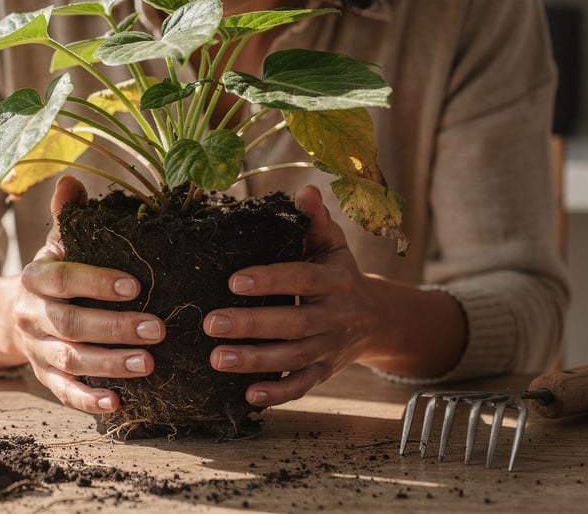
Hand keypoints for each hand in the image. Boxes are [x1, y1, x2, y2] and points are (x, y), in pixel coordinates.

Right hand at [13, 175, 167, 413]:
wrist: (12, 315)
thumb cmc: (53, 273)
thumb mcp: (57, 243)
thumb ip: (68, 216)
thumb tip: (71, 179)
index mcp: (35, 277)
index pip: (63, 278)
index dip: (96, 282)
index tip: (136, 286)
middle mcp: (30, 314)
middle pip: (69, 323)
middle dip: (113, 328)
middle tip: (157, 330)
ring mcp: (35, 348)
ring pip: (69, 360)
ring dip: (108, 365)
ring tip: (147, 365)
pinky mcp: (42, 376)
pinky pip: (62, 392)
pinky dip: (87, 400)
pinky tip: (117, 403)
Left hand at [201, 185, 466, 406]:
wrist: (377, 319)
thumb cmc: (339, 273)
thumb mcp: (333, 244)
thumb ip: (316, 220)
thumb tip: (306, 191)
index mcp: (335, 280)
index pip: (302, 279)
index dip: (270, 280)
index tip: (233, 280)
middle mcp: (335, 317)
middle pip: (293, 324)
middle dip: (252, 326)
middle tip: (210, 323)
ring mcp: (330, 348)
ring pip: (293, 358)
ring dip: (255, 361)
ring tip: (217, 359)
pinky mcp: (324, 373)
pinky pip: (302, 387)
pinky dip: (277, 394)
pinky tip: (247, 396)